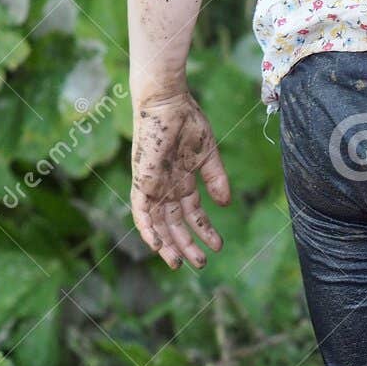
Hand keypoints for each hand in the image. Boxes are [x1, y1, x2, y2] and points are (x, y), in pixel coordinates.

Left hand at [129, 91, 230, 268]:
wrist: (168, 101)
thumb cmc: (187, 120)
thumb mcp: (208, 155)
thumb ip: (216, 179)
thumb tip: (225, 204)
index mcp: (182, 180)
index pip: (192, 213)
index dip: (204, 231)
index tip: (217, 246)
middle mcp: (165, 187)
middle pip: (174, 224)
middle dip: (187, 245)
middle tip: (200, 264)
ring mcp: (152, 185)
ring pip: (158, 223)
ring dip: (168, 245)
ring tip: (179, 264)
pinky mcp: (141, 181)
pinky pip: (140, 212)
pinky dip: (147, 229)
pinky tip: (157, 246)